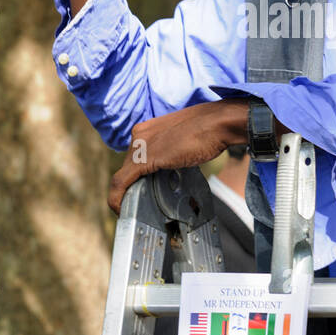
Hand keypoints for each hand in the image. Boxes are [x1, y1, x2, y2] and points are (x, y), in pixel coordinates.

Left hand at [108, 101, 250, 214]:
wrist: (218, 124)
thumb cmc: (208, 131)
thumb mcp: (182, 141)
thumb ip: (171, 153)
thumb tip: (172, 169)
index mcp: (147, 129)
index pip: (134, 158)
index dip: (137, 177)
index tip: (144, 191)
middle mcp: (139, 135)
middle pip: (128, 168)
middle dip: (133, 188)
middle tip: (143, 206)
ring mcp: (139, 146)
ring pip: (123, 177)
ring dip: (128, 196)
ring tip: (137, 210)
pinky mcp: (143, 159)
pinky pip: (121, 182)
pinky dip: (118, 198)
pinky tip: (121, 209)